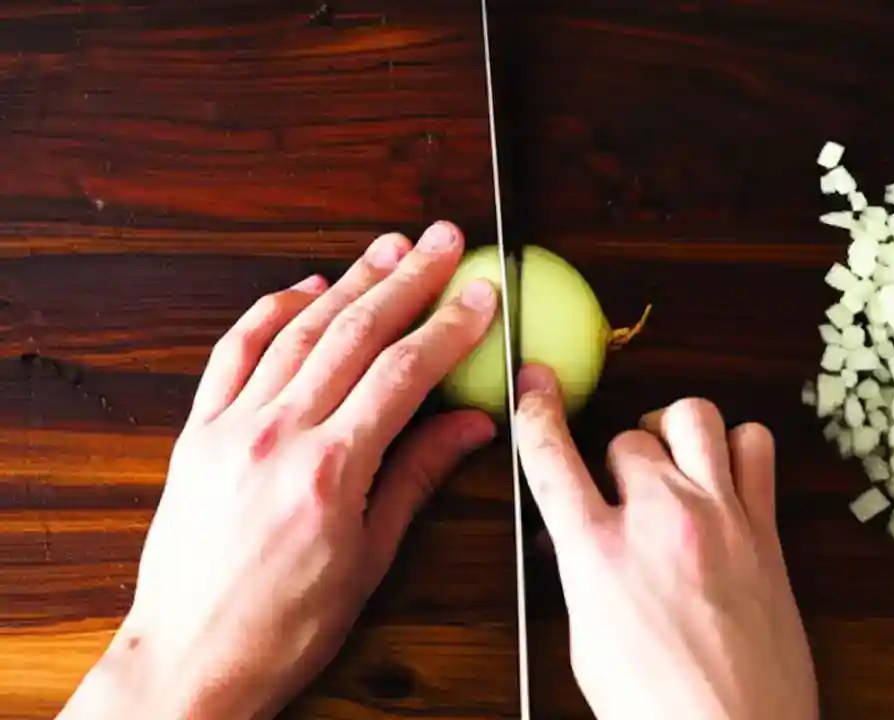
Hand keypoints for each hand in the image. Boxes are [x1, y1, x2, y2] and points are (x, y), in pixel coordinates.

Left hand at [59, 223, 499, 719]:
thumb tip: (471, 427)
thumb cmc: (285, 625)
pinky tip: (303, 289)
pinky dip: (270, 311)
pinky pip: (234, 352)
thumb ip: (419, 477)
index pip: (404, 372)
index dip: (449, 326)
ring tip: (388, 248)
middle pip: (355, 333)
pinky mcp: (197, 432)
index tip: (480, 294)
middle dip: (407, 279)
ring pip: (299, 330)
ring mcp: (231, 427)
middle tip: (441, 239)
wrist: (192, 658)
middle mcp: (278, 435)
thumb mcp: (371, 557)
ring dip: (348, 281)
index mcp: (331, 470)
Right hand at [514, 365, 818, 719]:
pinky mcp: (765, 528)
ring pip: (693, 415)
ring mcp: (720, 515)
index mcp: (599, 554)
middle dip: (618, 460)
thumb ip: (584, 571)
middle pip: (627, 438)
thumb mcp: (587, 641)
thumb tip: (583, 538)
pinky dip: (736, 446)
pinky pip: (756, 444)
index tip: (536, 386)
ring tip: (673, 459)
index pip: (552, 456)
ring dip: (674, 430)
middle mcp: (660, 520)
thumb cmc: (658, 708)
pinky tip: (724, 474)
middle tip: (623, 494)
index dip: (536, 411)